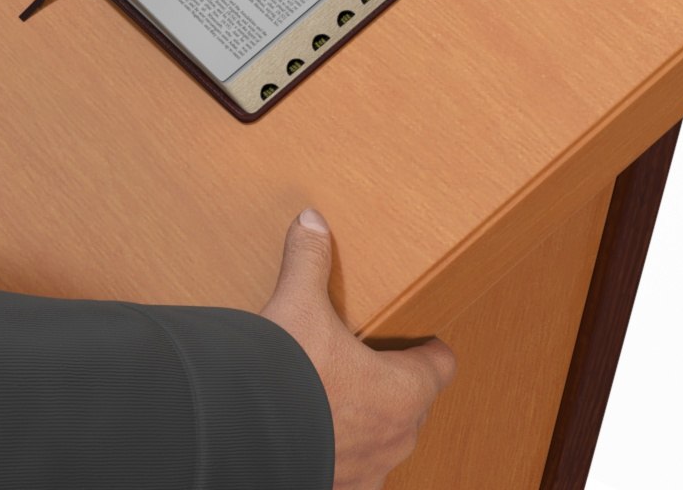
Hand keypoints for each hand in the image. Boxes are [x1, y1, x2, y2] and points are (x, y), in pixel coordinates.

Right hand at [260, 209, 456, 489]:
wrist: (241, 434)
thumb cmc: (288, 375)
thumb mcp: (298, 306)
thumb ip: (309, 261)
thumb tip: (312, 220)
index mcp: (403, 390)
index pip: (441, 366)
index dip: (429, 349)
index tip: (419, 340)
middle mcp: (395, 436)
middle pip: (414, 405)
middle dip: (394, 386)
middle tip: (366, 364)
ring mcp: (369, 469)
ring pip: (384, 442)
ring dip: (369, 424)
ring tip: (338, 402)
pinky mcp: (339, 487)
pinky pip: (354, 470)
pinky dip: (341, 453)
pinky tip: (314, 434)